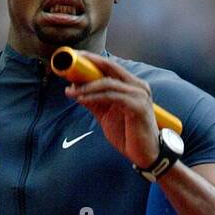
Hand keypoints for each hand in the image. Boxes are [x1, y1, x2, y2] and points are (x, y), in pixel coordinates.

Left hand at [64, 52, 159, 169]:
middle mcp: (138, 86)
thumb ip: (94, 101)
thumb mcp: (107, 116)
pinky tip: (81, 99)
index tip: (73, 59)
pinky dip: (94, 97)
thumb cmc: (129, 136)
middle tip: (68, 67)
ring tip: (70, 92)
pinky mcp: (137, 106)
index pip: (110, 66)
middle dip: (88, 63)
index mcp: (132, 85)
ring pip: (107, 83)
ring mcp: (139, 95)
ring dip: (86, 86)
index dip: (91, 60)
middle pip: (110, 67)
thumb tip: (75, 89)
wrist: (146, 155)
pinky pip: (111, 97)